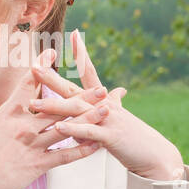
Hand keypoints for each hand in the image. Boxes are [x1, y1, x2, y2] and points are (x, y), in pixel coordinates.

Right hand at [0, 48, 109, 188]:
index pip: (28, 85)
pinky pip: (64, 156)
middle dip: (80, 96)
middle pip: (57, 106)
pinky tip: (97, 144)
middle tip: (100, 87)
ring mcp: (33, 145)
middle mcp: (24, 126)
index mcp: (8, 113)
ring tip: (107, 110)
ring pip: (66, 128)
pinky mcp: (38, 165)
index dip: (41, 67)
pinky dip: (81, 150)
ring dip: (88, 119)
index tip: (52, 53)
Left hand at [29, 30, 185, 181]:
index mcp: (103, 100)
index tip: (73, 34)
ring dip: (54, 106)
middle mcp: (104, 105)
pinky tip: (59, 127)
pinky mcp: (110, 137)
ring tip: (34, 103)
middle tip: (33, 66)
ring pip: (78, 109)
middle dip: (52, 78)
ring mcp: (107, 120)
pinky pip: (89, 132)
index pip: (89, 72)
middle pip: (74, 88)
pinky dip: (74, 130)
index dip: (82, 53)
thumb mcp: (122, 116)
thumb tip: (119, 91)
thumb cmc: (135, 136)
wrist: (155, 154)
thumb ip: (116, 102)